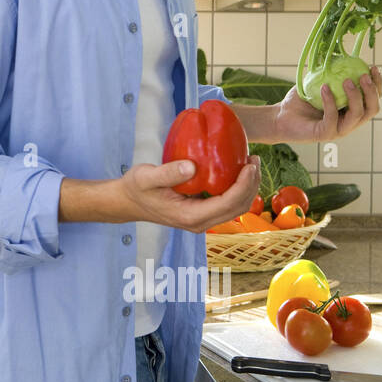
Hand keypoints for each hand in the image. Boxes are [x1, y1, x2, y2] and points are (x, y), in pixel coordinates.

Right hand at [116, 155, 260, 233]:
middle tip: (253, 159)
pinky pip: (228, 204)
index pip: (228, 203)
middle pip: (238, 207)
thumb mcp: (146, 177)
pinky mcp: (202, 213)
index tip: (249, 164)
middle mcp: (200, 222)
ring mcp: (202, 220)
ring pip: (236, 208)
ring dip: (247, 187)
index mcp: (191, 216)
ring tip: (250, 163)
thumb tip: (193, 166)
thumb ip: (168, 172)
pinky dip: (238, 188)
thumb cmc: (136, 188)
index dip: (243, 184)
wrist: (128, 202)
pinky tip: (236, 171)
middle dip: (251, 185)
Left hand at [272, 66, 381, 143]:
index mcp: (352, 111)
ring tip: (346, 80)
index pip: (373, 99)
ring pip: (357, 115)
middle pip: (371, 109)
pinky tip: (324, 88)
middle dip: (371, 91)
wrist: (280, 117)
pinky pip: (332, 118)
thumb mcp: (319, 83)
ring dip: (355, 96)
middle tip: (364, 75)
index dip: (377, 85)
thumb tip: (342, 52)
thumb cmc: (301, 100)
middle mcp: (349, 122)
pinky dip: (330, 101)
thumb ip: (332, 72)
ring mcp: (339, 130)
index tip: (373, 67)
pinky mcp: (325, 134)